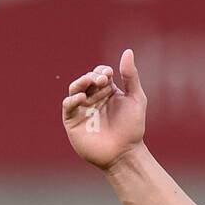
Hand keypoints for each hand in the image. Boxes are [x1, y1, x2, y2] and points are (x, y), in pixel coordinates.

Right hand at [61, 49, 146, 170]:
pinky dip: (73, 100)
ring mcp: (81, 109)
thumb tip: (127, 50)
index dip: (102, 72)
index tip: (109, 73)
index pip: (98, 74)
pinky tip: (83, 97)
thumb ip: (131, 76)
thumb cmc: (133, 129)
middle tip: (102, 79)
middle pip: (86, 80)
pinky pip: (68, 106)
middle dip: (93, 77)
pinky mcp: (72, 121)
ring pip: (75, 89)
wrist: (126, 154)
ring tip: (90, 82)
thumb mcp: (136, 99)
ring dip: (81, 83)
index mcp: (106, 92)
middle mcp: (92, 98)